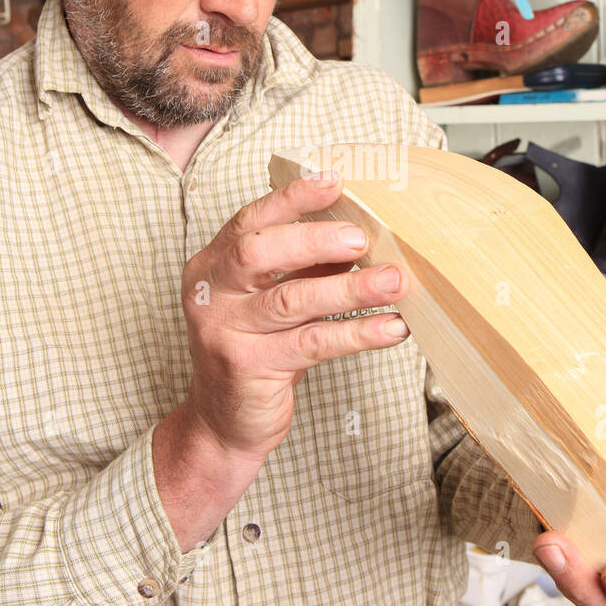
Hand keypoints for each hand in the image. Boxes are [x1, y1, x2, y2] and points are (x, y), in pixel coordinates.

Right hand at [178, 172, 409, 465]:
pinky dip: (358, 333)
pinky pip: (313, 343)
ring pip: (292, 299)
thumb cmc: (255, 351)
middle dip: (315, 239)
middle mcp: (210, 294)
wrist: (224, 423)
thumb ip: (302, 266)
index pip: (250, 221)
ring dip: (349, 288)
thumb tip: (362, 231)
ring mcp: (226, 332)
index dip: (292, 199)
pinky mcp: (248, 368)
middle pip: (258, 252)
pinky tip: (391, 328)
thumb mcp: (272, 301)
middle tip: (363, 238)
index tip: (334, 181)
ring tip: (394, 281)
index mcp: (212, 266)